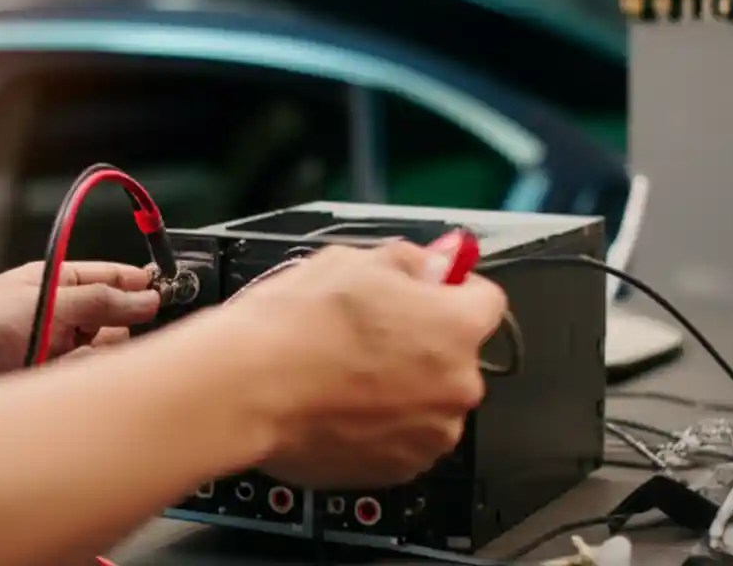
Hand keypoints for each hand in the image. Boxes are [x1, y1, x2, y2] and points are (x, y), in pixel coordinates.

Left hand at [0, 262, 160, 376]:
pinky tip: (46, 380)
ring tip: (56, 362)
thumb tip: (149, 295)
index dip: (142, 284)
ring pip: (105, 358)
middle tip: (101, 338)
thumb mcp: (42, 304)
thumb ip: (99, 301)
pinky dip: (74, 384)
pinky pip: (85, 385)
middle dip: (116, 332)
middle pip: (119, 323)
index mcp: (59, 284)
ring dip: (91, 362)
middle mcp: (63, 318)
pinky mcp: (50, 387)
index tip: (169, 293)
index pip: (116, 277)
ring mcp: (57, 354)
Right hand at [218, 241, 506, 488]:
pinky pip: (401, 439)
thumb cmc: (295, 325)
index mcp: (458, 329)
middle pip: (457, 357)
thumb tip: (435, 264)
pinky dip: (379, 424)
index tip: (427, 289)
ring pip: (429, 402)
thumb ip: (410, 262)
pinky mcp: (394, 470)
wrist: (247, 389)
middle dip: (424, 342)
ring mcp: (427, 437)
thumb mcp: (354, 261)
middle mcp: (456, 389)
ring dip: (403, 387)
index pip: (485, 300)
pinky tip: (338, 401)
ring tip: (345, 369)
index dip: (452, 290)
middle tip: (370, 330)